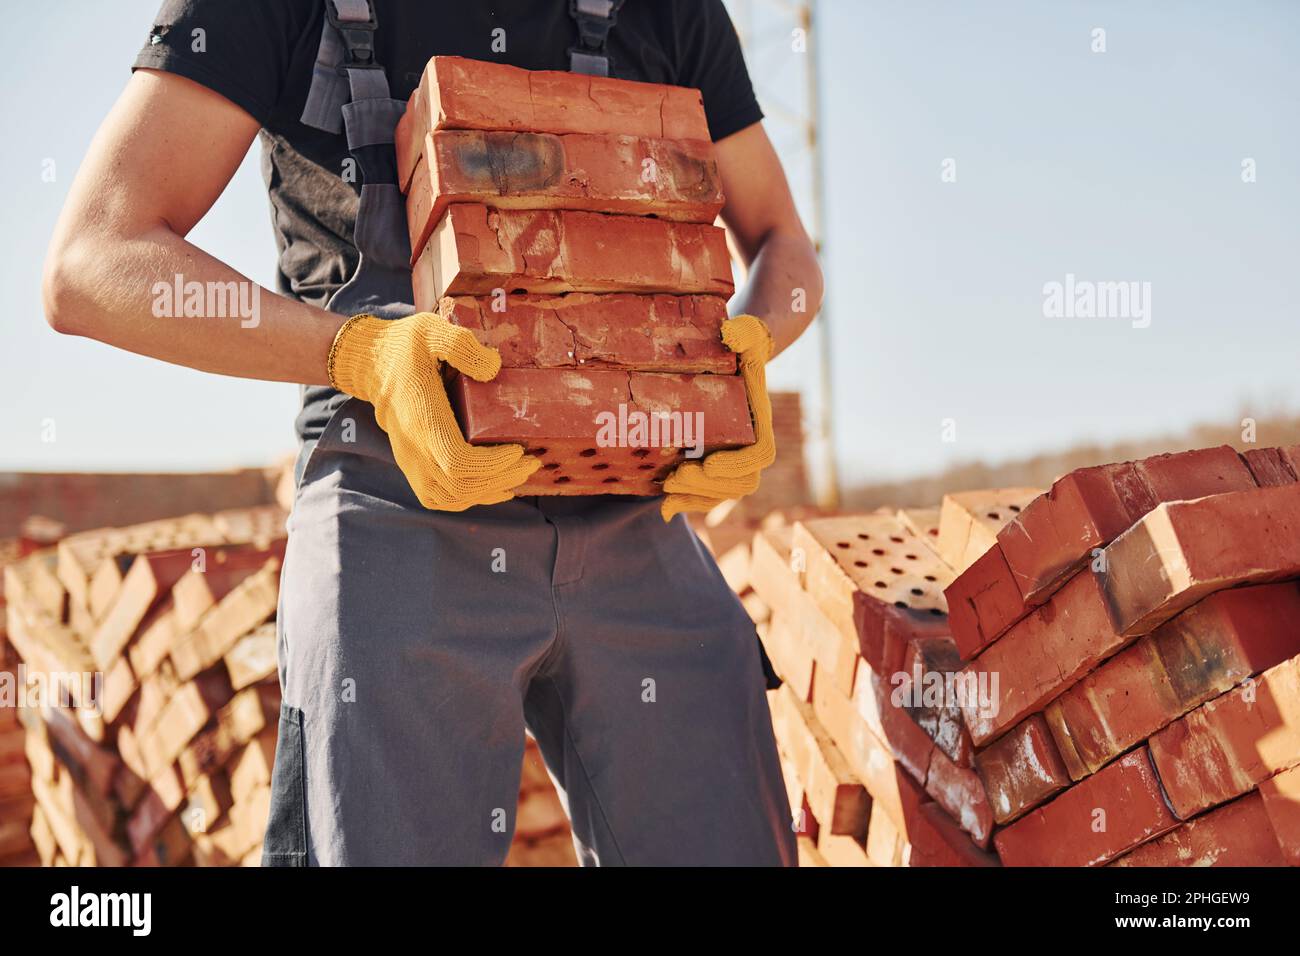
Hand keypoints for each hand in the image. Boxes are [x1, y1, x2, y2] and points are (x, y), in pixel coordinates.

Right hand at [328, 312, 539, 510]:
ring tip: (518, 476)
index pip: (458, 461)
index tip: (519, 449)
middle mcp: (412, 447)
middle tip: (531, 463)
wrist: (372, 363)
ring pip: (450, 497)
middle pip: (460, 484)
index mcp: (421, 418)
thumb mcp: (432, 331)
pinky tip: (494, 490)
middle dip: (501, 478)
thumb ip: (462, 345)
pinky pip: (438, 498)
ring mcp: (409, 460)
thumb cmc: (405, 346)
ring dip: (488, 492)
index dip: (492, 464)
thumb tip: (493, 369)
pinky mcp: (411, 465)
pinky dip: (468, 499)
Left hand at [660, 314, 776, 520]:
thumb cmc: (742, 346)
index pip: (759, 455)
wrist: (737, 358)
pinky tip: (665, 506)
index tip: (707, 462)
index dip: (736, 465)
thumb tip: (731, 332)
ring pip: (724, 494)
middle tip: (675, 477)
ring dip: (696, 498)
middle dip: (708, 486)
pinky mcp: (717, 467)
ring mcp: (735, 460)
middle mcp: (752, 447)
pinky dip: (689, 502)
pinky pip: (709, 495)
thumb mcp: (745, 332)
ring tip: (667, 492)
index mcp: (761, 423)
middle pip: (741, 483)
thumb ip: (743, 331)